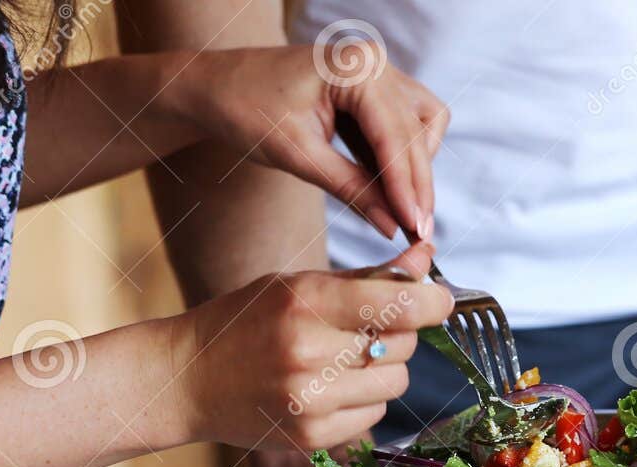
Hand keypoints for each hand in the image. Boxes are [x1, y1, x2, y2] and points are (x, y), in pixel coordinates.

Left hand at [167, 45, 447, 240]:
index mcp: (355, 67)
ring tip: (405, 213)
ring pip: (422, 125)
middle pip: (416, 132)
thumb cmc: (245, 110)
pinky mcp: (371, 88)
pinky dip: (402, 156)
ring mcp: (376, 71)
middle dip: (417, 185)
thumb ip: (351, 189)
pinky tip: (390, 190)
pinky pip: (405, 123)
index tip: (416, 230)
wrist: (215, 88)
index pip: (395, 135)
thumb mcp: (298, 156)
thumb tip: (392, 226)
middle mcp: (374, 61)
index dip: (408, 187)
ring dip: (416, 168)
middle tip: (418, 235)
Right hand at [171, 243, 452, 451]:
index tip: (440, 302)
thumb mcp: (297, 286)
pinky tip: (330, 390)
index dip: (432, 303)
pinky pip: (374, 415)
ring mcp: (310, 399)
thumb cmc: (245, 323)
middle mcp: (308, 351)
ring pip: (395, 383)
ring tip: (345, 361)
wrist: (187, 380)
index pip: (397, 304)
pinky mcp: (311, 435)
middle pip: (402, 345)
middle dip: (398, 335)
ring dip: (383, 370)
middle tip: (368, 331)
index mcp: (304, 302)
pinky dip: (363, 401)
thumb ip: (366, 278)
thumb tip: (426, 259)